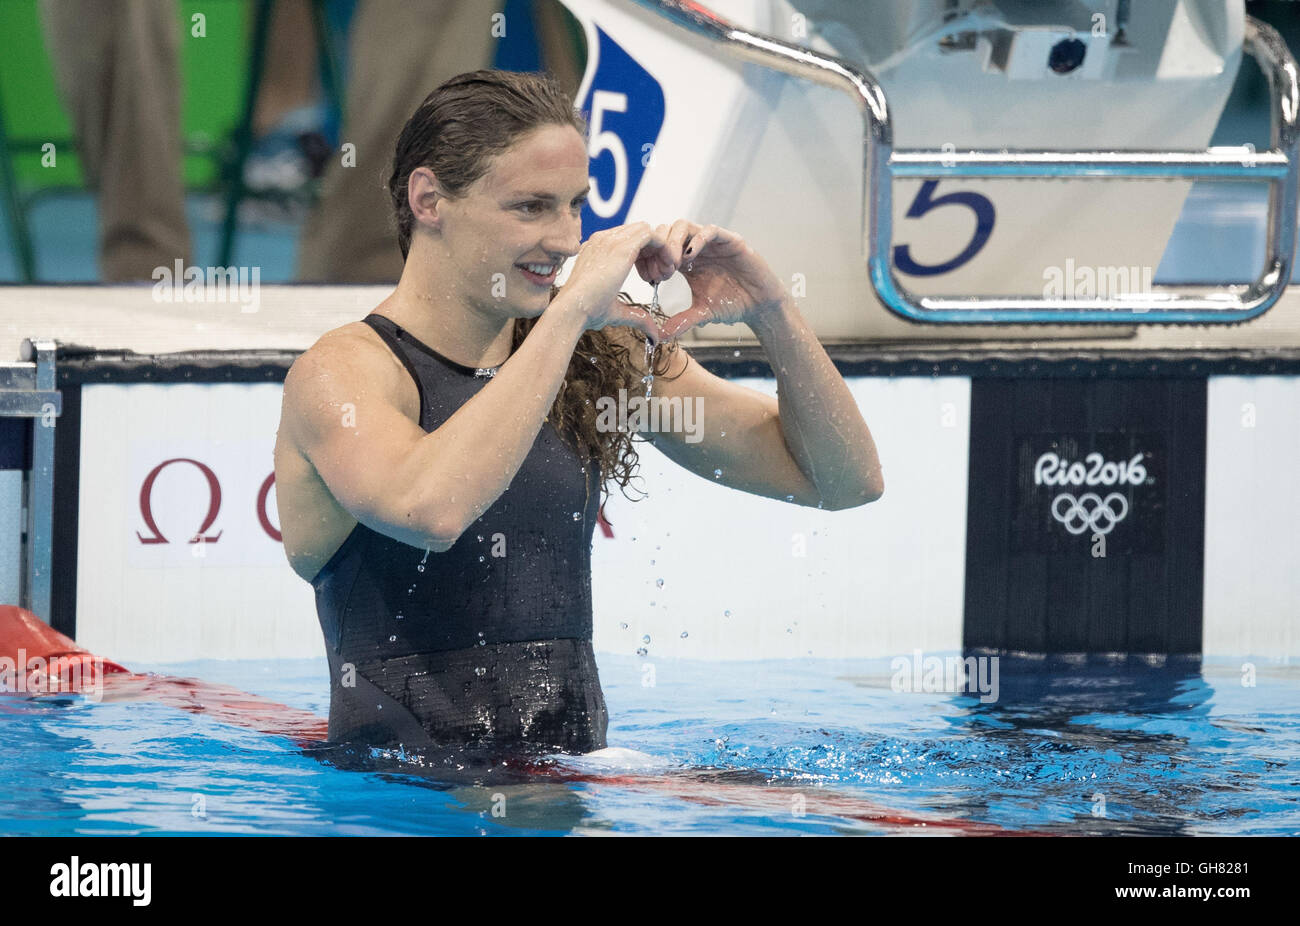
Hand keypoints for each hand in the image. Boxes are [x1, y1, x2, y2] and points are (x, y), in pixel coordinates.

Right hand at [555, 222, 671, 344]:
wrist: (573, 310)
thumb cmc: (586, 312)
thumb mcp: (616, 311)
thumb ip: (636, 316)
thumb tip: (654, 335)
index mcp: (597, 250)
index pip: (628, 240)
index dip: (644, 257)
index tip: (650, 278)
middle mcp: (603, 240)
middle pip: (638, 233)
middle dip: (654, 253)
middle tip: (660, 277)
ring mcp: (610, 239)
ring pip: (646, 231)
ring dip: (660, 250)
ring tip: (664, 274)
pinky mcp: (622, 245)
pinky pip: (652, 234)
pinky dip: (664, 249)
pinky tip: (666, 269)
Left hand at [636, 220, 786, 339]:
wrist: (759, 305)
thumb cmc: (731, 304)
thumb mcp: (702, 313)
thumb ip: (682, 321)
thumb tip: (660, 336)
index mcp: (685, 261)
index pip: (659, 248)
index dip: (651, 259)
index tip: (650, 279)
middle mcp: (696, 247)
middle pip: (666, 231)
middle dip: (659, 249)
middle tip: (661, 272)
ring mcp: (712, 242)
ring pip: (684, 226)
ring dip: (673, 242)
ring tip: (672, 264)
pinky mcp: (730, 241)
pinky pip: (710, 230)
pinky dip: (697, 239)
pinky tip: (690, 256)